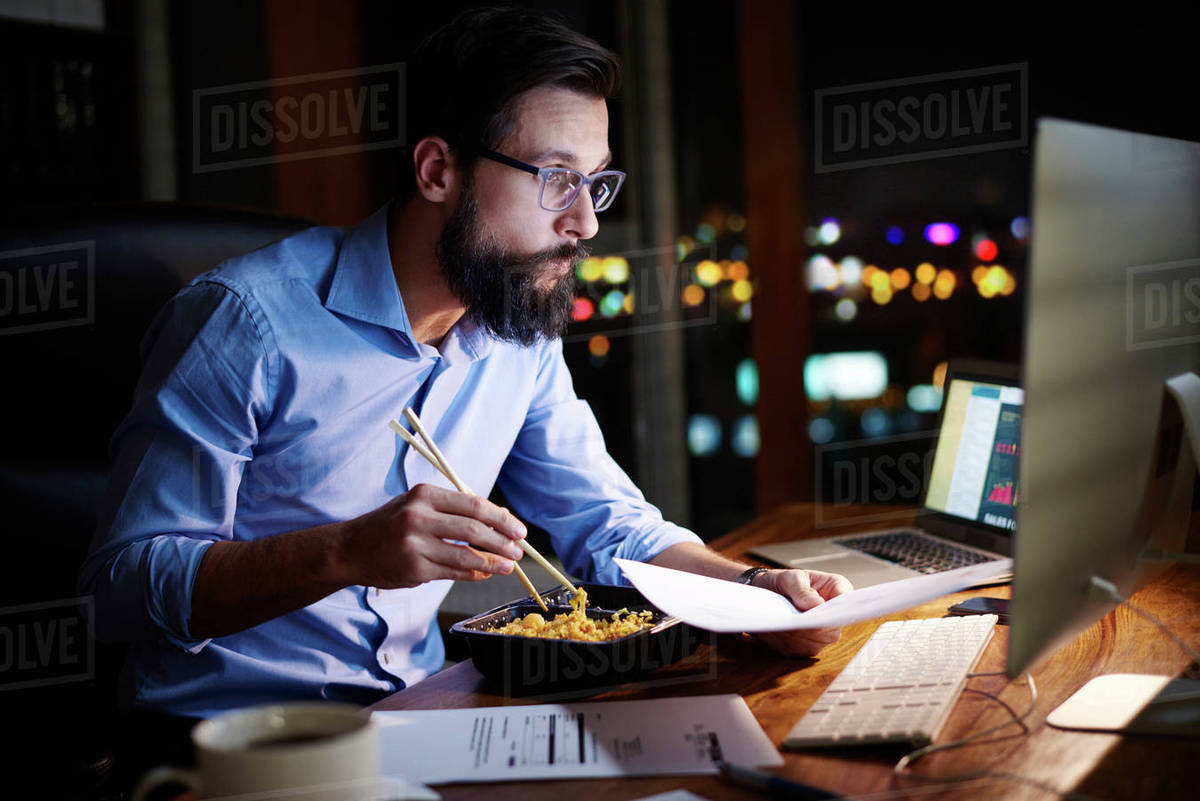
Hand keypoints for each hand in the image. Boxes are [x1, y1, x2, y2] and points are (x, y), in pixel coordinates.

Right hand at [343, 484, 526, 587]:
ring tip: (509, 565)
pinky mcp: (413, 569)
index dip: (502, 519)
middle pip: (474, 529)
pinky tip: (486, 573)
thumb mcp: (416, 505)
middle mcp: (419, 517)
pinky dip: (473, 573)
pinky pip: (453, 572)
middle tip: (519, 550)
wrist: (349, 549)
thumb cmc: (389, 525)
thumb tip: (497, 524)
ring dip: (493, 562)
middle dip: (503, 542)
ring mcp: (415, 545)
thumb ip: (452, 511)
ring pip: (466, 555)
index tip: (519, 530)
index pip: (474, 505)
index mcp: (424, 495)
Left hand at [751, 568, 852, 656]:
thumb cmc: (785, 582)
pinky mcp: (809, 646)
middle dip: (811, 627)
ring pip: (816, 643)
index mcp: (837, 591)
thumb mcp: (790, 578)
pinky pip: (801, 650)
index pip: (846, 604)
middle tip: (792, 621)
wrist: (769, 594)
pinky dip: (787, 643)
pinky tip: (775, 633)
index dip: (835, 612)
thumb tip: (815, 604)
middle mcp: (835, 616)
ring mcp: (824, 634)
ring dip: (796, 636)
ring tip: (780, 624)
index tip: (818, 613)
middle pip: (832, 630)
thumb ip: (802, 589)